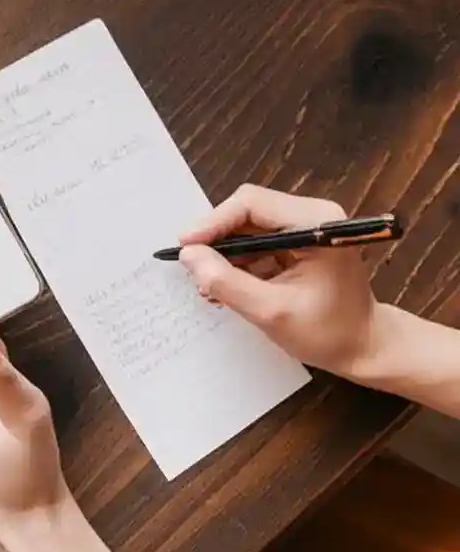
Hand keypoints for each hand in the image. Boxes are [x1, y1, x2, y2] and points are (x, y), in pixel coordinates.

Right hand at [177, 184, 379, 376]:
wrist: (365, 347)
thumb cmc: (328, 333)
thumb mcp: (270, 312)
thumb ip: (226, 283)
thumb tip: (189, 256)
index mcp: (316, 223)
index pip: (251, 204)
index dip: (213, 223)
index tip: (185, 247)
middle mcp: (313, 215)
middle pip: (246, 211)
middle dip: (217, 240)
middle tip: (196, 269)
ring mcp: (307, 227)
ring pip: (248, 226)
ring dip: (226, 253)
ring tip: (211, 284)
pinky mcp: (300, 241)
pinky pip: (257, 240)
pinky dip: (239, 261)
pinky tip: (229, 285)